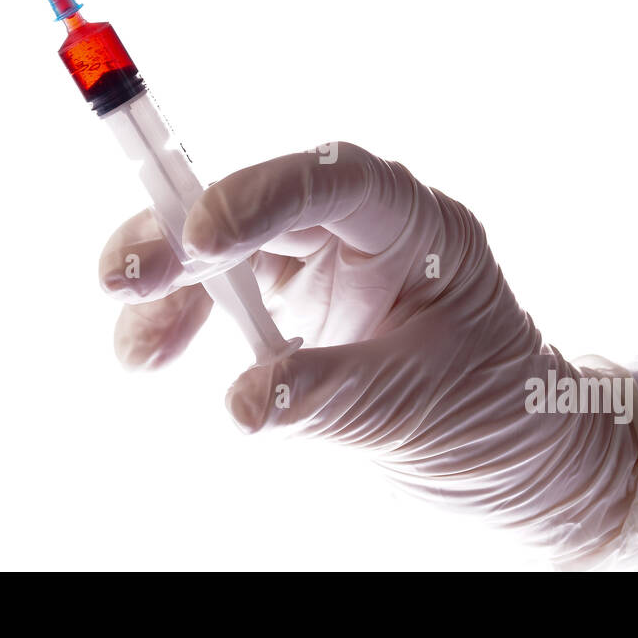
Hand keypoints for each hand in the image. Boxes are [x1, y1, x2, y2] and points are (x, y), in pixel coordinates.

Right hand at [99, 142, 637, 565]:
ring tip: (135, 351)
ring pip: (228, 250)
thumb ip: (333, 398)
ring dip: (169, 290)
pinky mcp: (295, 303)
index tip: (199, 237)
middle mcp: (363, 231)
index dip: (262, 195)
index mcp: (415, 228)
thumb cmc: (498, 414)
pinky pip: (224, 295)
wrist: (516, 455)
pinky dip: (182, 320)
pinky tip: (153, 349)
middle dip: (183, 236)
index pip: (336, 182)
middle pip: (261, 207)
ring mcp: (325, 265)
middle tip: (122, 278)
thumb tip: (242, 403)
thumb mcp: (422, 408)